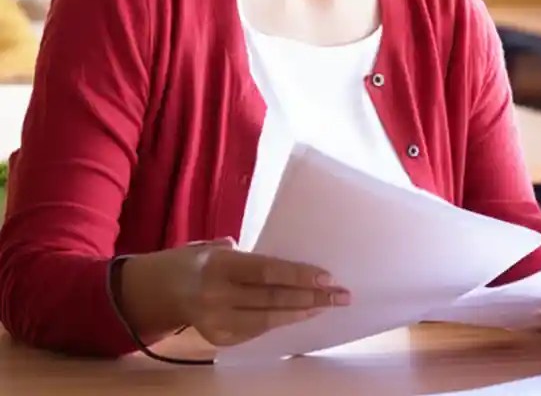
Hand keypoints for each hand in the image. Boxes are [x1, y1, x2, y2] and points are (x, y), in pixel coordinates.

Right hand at [120, 237, 349, 346]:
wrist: (153, 291)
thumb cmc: (193, 262)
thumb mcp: (212, 247)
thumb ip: (245, 253)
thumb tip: (285, 262)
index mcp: (217, 265)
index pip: (266, 272)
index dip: (298, 276)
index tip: (327, 277)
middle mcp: (215, 296)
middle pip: (272, 298)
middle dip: (311, 297)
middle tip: (341, 295)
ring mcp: (215, 321)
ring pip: (268, 320)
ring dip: (302, 313)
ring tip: (327, 306)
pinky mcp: (218, 338)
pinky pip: (257, 330)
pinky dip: (281, 322)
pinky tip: (301, 315)